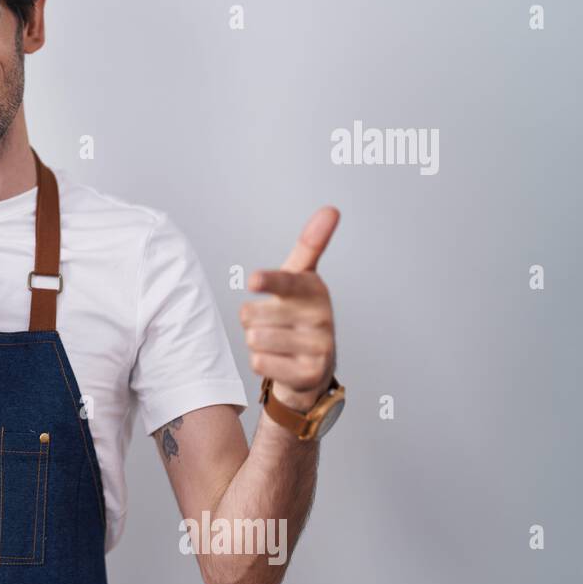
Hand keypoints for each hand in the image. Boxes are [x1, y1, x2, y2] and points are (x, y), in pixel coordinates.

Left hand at [240, 206, 339, 412]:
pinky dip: (263, 363)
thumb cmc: (300, 316)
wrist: (313, 368)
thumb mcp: (301, 281)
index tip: (254, 279)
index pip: (285, 282)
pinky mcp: (309, 374)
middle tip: (274, 325)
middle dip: (253, 321)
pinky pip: (259, 362)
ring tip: (278, 344)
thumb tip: (332, 209)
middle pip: (251, 314)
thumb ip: (310, 246)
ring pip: (254, 339)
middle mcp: (320, 317)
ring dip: (257, 343)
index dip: (268, 281)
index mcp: (313, 290)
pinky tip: (281, 362)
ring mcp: (317, 346)